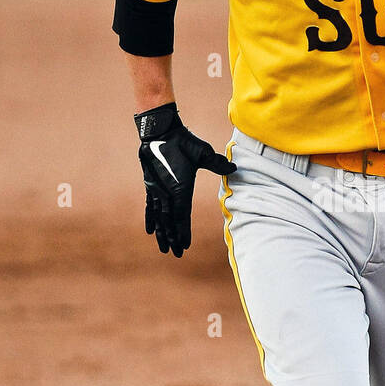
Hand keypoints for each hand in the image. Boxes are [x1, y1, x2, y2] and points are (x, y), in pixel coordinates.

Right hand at [135, 102, 235, 257]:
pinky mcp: (150, 186)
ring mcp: (156, 190)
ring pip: (159, 218)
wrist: (159, 131)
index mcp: (179, 188)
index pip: (182, 216)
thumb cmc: (183, 142)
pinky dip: (150, 219)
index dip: (183, 231)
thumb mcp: (202, 152)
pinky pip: (149, 207)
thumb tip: (235, 167)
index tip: (185, 245)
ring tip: (164, 249)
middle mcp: (166, 193)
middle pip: (169, 222)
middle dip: (173, 239)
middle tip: (176, 254)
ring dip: (162, 234)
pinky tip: (150, 231)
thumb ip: (217, 163)